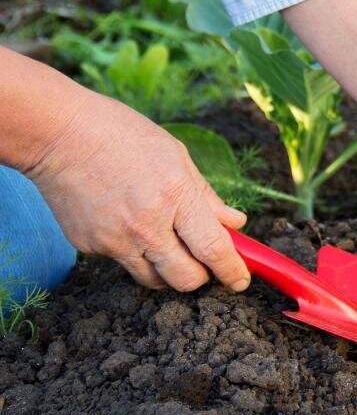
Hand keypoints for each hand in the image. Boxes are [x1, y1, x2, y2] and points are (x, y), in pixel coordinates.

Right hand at [26, 89, 250, 292]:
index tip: (240, 280)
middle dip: (202, 277)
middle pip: (186, 279)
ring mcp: (115, 240)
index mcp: (175, 196)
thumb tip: (235, 223)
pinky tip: (127, 222)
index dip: (232, 271)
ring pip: (155, 280)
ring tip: (167, 242)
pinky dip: (135, 252)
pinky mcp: (91, 247)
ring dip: (169, 270)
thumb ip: (206, 196)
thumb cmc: (122, 135)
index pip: (213, 249)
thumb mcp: (177, 156)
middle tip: (204, 262)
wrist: (59, 135)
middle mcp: (147, 225)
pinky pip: (124, 262)